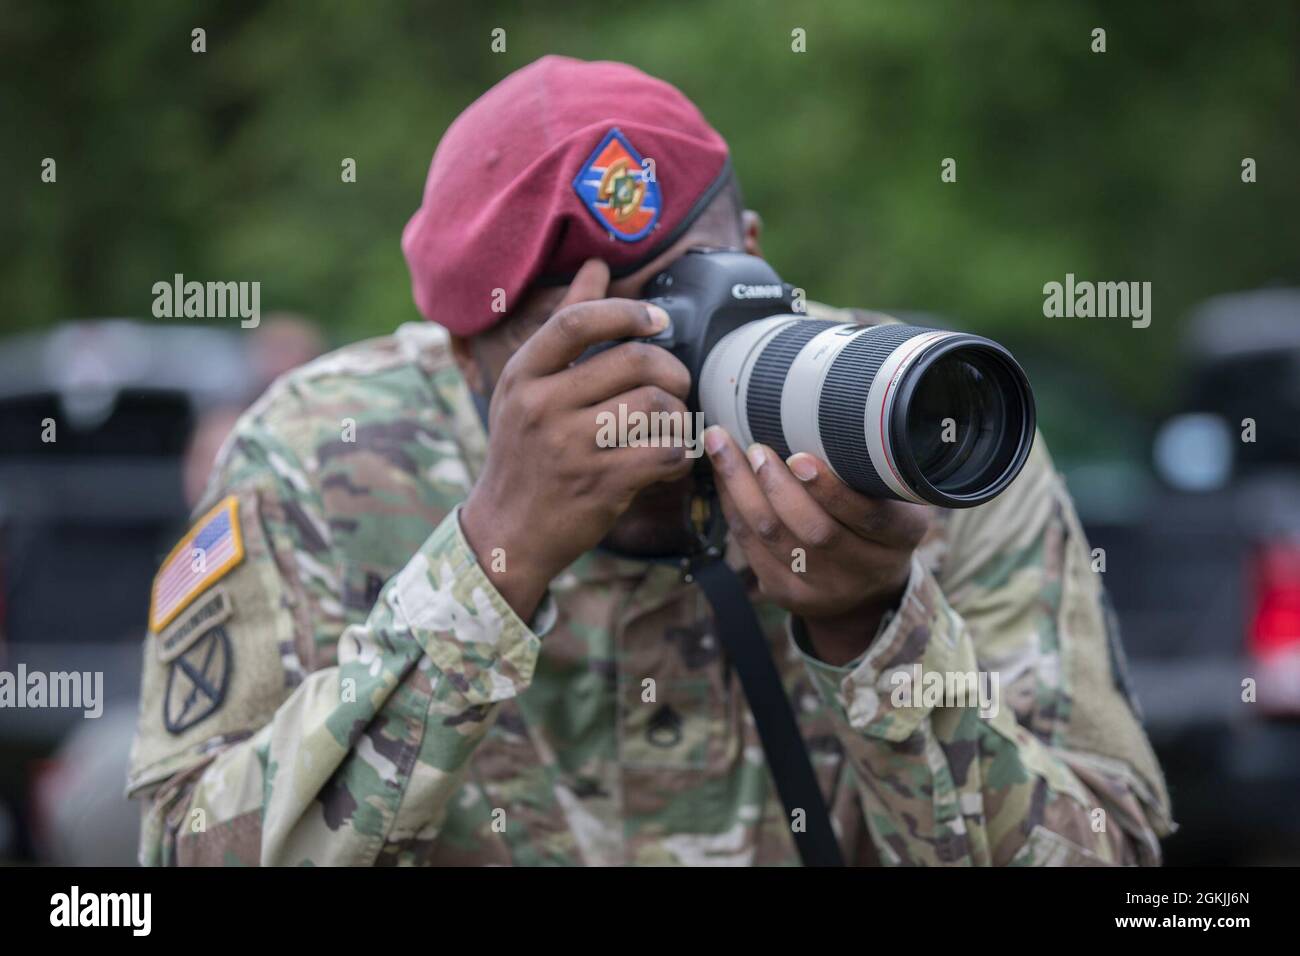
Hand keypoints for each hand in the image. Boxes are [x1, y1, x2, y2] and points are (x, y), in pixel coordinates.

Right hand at [461, 259, 694, 618]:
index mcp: (523, 375)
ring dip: (679, 413)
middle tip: (678, 383)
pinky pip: (664, 452)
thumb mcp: (527, 386)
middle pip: (632, 362)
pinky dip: (680, 452)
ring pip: (655, 405)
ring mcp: (569, 447)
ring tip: (675, 423)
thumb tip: (596, 266)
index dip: (627, 313)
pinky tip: (672, 456)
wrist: (507, 531)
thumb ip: (565, 324)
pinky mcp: (599, 485)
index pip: (577, 323)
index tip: (657, 321)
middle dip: (671, 368)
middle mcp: (540, 406)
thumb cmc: (526, 451)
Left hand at [703, 425, 929, 665]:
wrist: (868, 591)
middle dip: (777, 486)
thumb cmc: (879, 522)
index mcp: (901, 537)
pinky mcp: (787, 594)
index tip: (800, 457)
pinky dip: (734, 508)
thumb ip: (877, 466)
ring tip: (723, 449)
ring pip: (774, 538)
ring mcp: (823, 588)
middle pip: (814, 530)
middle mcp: (864, 569)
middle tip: (754, 449)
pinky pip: (751, 549)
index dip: (831, 490)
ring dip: (742, 490)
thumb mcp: (898, 496)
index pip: (869, 516)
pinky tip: (722, 477)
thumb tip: (835, 405)